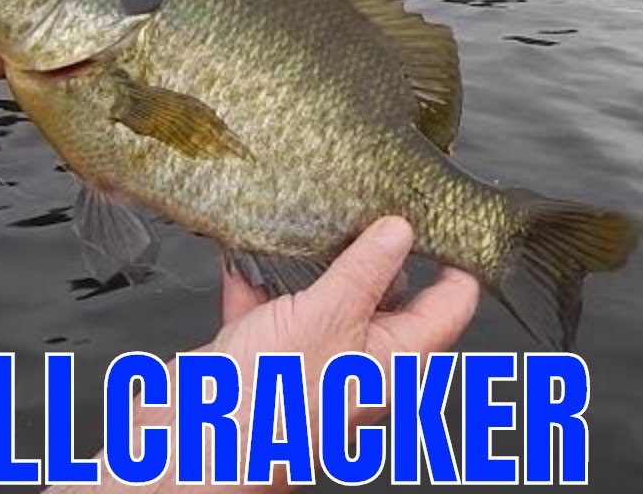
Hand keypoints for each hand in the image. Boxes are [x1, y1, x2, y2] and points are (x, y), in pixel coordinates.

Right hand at [61, 217, 480, 492]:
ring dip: (313, 259)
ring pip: (326, 295)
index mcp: (394, 361)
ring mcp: (313, 357)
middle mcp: (359, 362)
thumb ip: (364, 271)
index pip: (450, 305)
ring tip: (316, 212)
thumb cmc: (265, 403)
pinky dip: (259, 278)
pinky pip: (270, 304)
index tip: (447, 214)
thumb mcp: (327, 318)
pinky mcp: (265, 354)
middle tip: (374, 197)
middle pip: (387, 294)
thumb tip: (399, 231)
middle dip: (376, 247)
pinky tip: (248, 247)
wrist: (186, 445)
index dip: (456, 258)